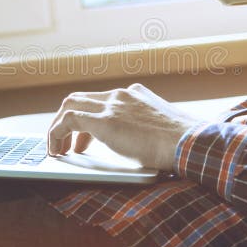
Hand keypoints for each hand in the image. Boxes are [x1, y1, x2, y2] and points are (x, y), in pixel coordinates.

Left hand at [47, 83, 200, 170]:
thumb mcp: (162, 130)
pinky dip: (56, 134)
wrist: (190, 142)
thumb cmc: (183, 143)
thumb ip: (146, 130)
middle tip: (66, 144)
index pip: (101, 100)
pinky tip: (57, 151)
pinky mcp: (105, 121)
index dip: (87, 119)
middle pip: (80, 98)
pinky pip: (67, 120)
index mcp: (135, 95)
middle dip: (67, 121)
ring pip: (70, 105)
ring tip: (58, 149)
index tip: (84, 139)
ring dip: (58, 127)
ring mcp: (112, 105)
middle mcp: (121, 95)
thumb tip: (139, 146)